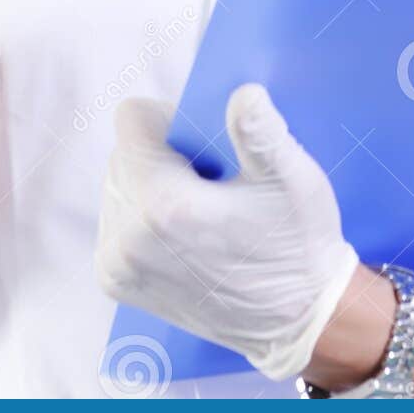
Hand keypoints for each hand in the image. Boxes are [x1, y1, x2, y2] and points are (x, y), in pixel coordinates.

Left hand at [95, 83, 359, 381]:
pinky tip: (186, 232)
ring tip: (201, 210)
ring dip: (151, 183)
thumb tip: (243, 93)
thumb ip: (261, 133)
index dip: (171, 119)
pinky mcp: (115, 281)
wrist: (297, 319)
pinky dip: (143, 214)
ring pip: (117, 183)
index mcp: (163, 206)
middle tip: (211, 182)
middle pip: (124, 151)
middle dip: (162, 154)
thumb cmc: (298, 243)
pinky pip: (115, 217)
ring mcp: (116, 265)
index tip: (207, 147)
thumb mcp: (292, 179)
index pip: (132, 119)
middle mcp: (126, 239)